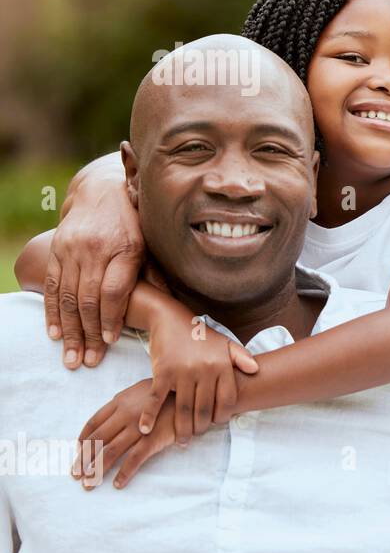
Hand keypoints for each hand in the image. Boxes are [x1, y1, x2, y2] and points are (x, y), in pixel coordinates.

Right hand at [44, 171, 143, 369]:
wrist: (102, 191)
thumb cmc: (135, 225)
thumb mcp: (151, 246)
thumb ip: (157, 276)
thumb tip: (175, 308)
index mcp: (126, 249)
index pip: (114, 290)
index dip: (111, 317)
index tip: (109, 340)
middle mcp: (96, 249)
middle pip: (89, 298)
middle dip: (88, 333)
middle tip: (88, 361)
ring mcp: (73, 249)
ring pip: (68, 296)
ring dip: (68, 331)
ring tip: (71, 357)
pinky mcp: (57, 250)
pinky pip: (53, 286)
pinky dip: (52, 313)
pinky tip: (54, 334)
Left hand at [72, 379, 178, 488]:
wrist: (194, 395)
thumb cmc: (170, 393)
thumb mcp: (143, 391)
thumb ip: (126, 402)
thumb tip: (112, 414)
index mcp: (120, 401)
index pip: (93, 423)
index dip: (82, 440)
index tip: (77, 452)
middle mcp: (125, 414)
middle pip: (97, 440)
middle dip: (83, 460)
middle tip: (75, 475)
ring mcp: (138, 427)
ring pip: (110, 452)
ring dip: (97, 470)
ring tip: (89, 484)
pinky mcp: (154, 439)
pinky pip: (134, 459)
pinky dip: (124, 473)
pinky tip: (117, 484)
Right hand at [144, 304, 257, 443]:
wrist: (170, 319)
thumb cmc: (200, 336)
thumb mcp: (225, 343)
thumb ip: (241, 357)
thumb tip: (256, 370)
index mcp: (221, 365)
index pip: (227, 400)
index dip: (223, 416)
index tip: (217, 423)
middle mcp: (204, 370)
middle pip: (205, 409)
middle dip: (201, 427)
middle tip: (196, 436)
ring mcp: (183, 372)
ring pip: (184, 408)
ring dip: (182, 428)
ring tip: (181, 440)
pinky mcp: (162, 372)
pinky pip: (156, 399)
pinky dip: (150, 415)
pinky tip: (147, 429)